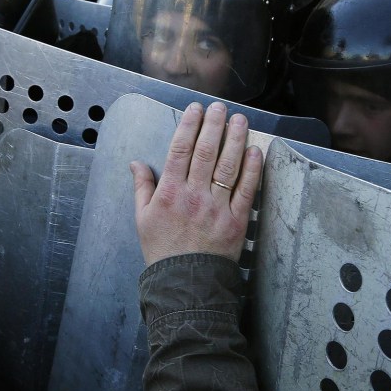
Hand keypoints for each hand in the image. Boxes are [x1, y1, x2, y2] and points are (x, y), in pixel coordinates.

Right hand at [132, 102, 262, 265]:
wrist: (185, 283)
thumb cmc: (162, 250)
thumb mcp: (143, 219)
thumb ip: (142, 188)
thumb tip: (136, 163)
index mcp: (170, 193)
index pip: (180, 150)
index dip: (189, 126)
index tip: (196, 109)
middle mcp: (194, 196)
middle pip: (206, 152)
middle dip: (213, 125)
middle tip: (220, 107)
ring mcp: (217, 207)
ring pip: (228, 166)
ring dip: (235, 139)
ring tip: (239, 120)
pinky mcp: (236, 220)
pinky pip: (246, 189)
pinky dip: (252, 168)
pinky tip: (255, 150)